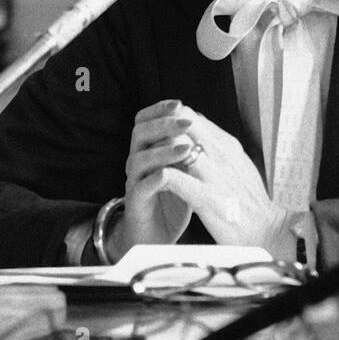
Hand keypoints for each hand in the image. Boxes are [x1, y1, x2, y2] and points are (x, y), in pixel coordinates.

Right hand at [105, 99, 198, 259]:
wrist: (158, 236)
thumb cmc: (174, 201)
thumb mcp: (185, 170)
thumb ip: (189, 148)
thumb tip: (202, 122)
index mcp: (149, 150)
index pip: (146, 121)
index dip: (159, 110)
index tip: (179, 103)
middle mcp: (138, 163)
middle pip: (140, 133)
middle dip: (162, 124)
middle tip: (186, 123)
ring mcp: (135, 183)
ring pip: (139, 159)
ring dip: (162, 151)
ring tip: (185, 148)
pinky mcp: (136, 205)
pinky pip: (141, 188)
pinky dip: (154, 179)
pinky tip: (168, 175)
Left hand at [139, 102, 294, 256]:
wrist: (267, 231)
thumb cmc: (251, 201)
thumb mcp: (239, 164)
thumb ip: (220, 147)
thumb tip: (201, 128)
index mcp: (228, 145)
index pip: (191, 117)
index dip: (171, 121)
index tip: (159, 132)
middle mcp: (221, 154)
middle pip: (182, 124)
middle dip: (161, 130)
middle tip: (148, 145)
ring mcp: (214, 174)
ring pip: (176, 146)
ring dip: (159, 151)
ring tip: (148, 162)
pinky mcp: (206, 198)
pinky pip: (174, 178)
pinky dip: (160, 176)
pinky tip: (154, 182)